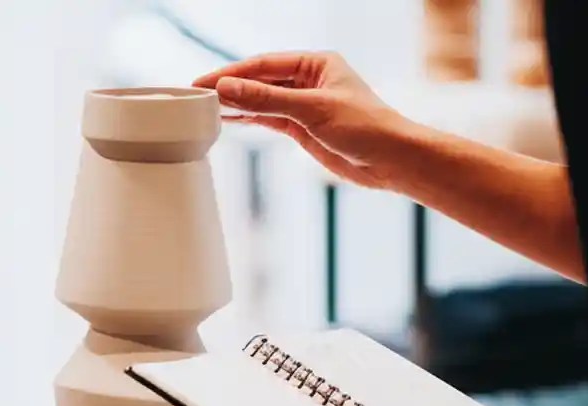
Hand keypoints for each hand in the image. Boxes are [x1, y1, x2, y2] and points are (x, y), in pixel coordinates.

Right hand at [194, 52, 409, 188]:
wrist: (390, 161)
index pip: (264, 64)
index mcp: (316, 63)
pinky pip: (267, 118)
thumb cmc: (366, 127)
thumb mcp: (312, 109)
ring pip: (261, 100)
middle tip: (197, 94)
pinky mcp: (302, 127)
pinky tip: (227, 119)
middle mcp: (308, 80)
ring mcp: (303, 104)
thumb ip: (268, 100)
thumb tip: (230, 88)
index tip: (206, 82)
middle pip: (259, 80)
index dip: (233, 73)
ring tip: (204, 108)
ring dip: (236, 104)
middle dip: (230, 87)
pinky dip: (247, 119)